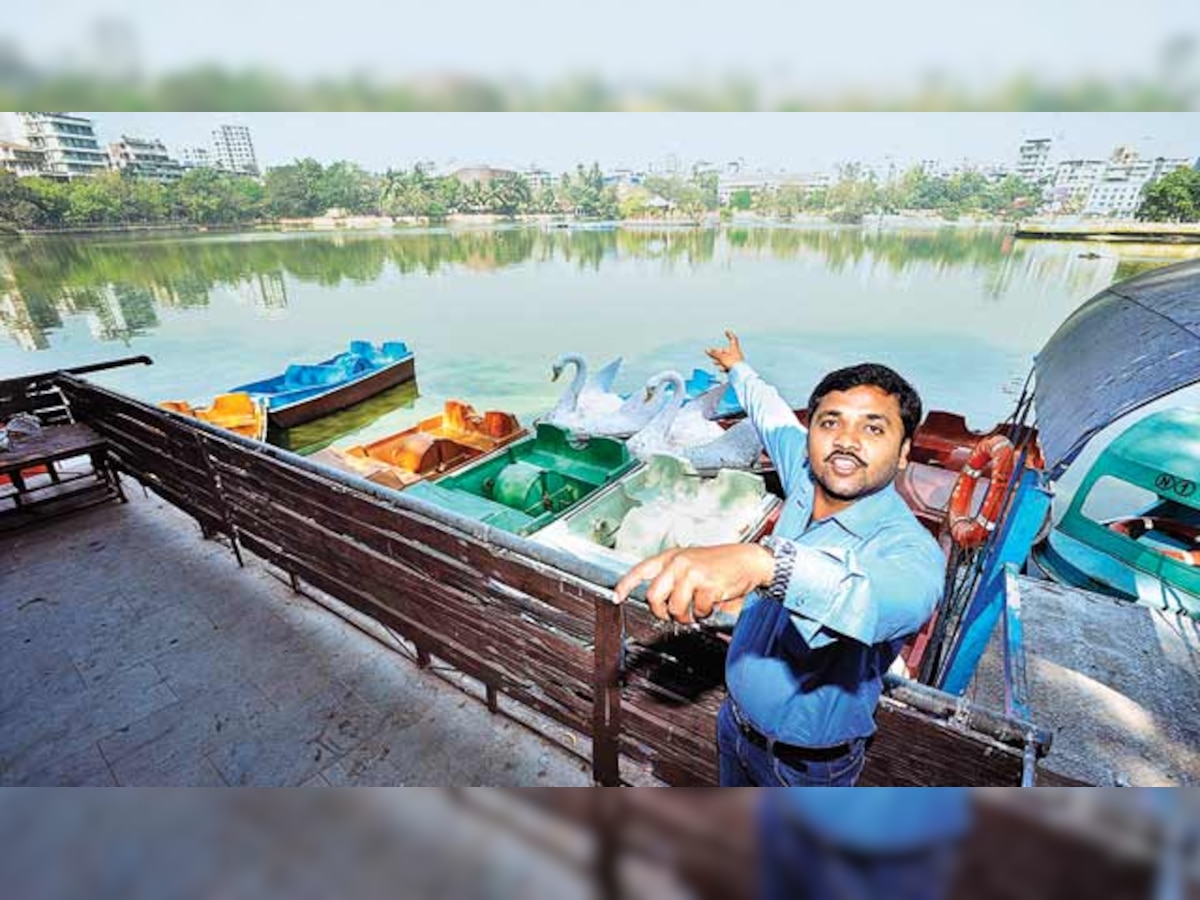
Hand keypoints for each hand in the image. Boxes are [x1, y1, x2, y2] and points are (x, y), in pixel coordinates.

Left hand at [613, 544, 773, 624]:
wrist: (748, 560)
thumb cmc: (720, 564)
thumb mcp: (691, 562)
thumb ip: (673, 576)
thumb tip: (658, 600)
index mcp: (671, 556)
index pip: (641, 569)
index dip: (626, 585)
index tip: (617, 597)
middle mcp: (679, 562)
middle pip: (654, 596)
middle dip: (662, 611)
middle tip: (671, 615)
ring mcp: (692, 573)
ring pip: (675, 608)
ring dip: (686, 616)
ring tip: (696, 610)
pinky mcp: (707, 585)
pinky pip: (698, 610)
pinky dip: (705, 613)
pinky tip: (711, 603)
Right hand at [705, 330, 744, 373]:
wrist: (740, 374)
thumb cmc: (733, 364)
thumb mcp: (721, 357)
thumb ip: (714, 354)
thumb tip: (707, 350)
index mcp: (734, 348)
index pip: (733, 339)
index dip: (730, 334)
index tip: (727, 331)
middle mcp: (736, 353)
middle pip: (726, 351)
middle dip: (719, 353)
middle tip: (712, 354)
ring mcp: (735, 361)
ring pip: (726, 359)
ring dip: (719, 360)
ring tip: (715, 362)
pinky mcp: (735, 368)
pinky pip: (727, 365)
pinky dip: (724, 366)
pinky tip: (722, 369)